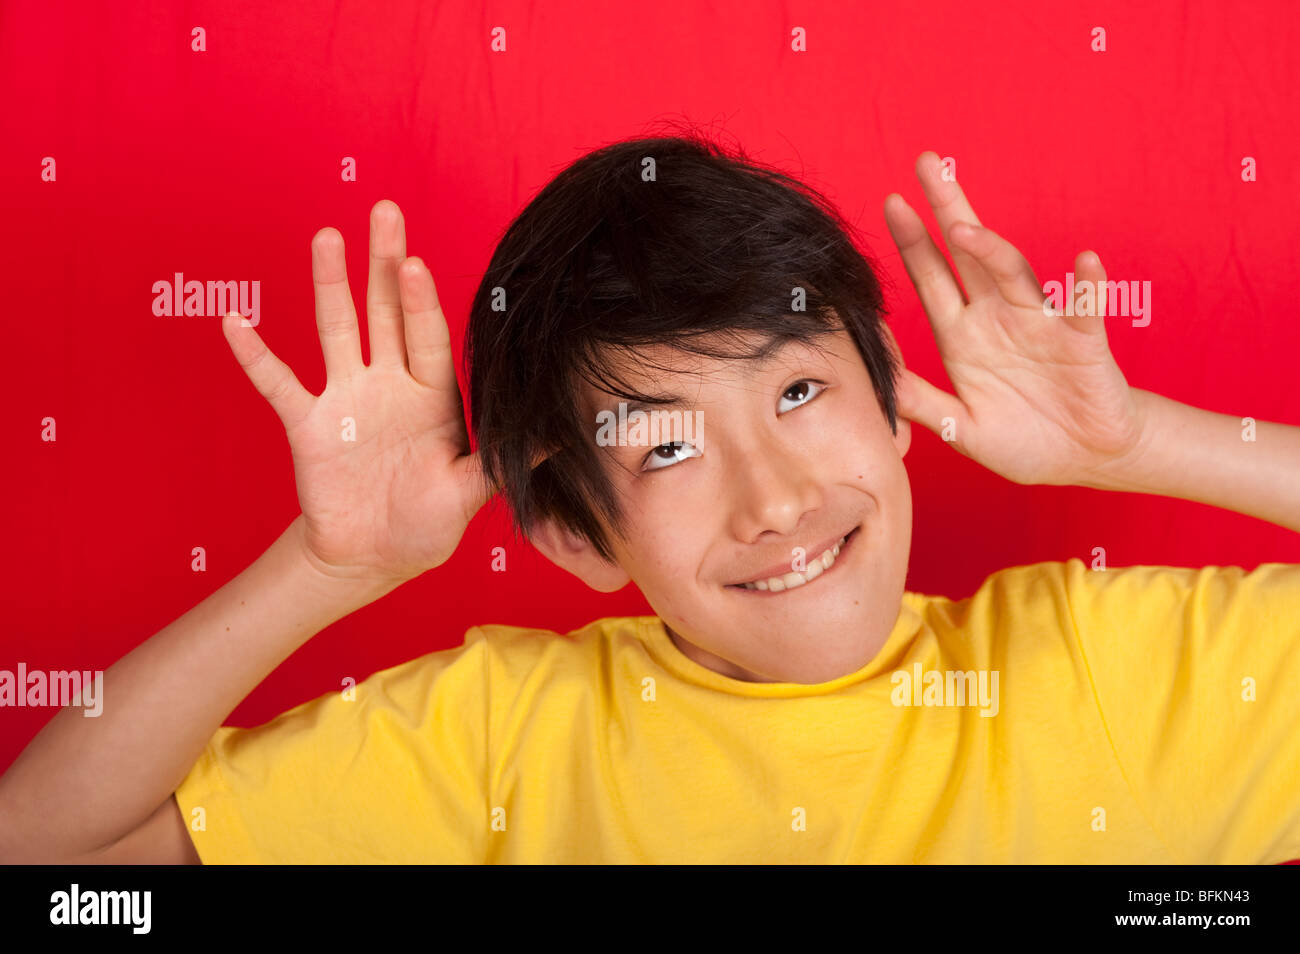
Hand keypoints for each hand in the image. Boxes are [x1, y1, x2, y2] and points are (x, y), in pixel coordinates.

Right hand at [222, 200, 493, 585]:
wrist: (372, 558)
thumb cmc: (425, 523)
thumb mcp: (470, 493)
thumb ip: (502, 462)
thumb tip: (560, 439)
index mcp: (432, 396)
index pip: (427, 336)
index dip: (421, 301)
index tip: (416, 263)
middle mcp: (389, 385)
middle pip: (386, 312)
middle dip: (385, 263)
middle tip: (385, 212)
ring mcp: (346, 399)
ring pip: (337, 330)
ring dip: (330, 285)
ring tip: (327, 237)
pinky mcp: (308, 424)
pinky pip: (278, 384)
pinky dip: (256, 355)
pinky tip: (236, 322)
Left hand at [882, 152, 1146, 486]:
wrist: (1086, 458)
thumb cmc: (1023, 441)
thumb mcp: (960, 428)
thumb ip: (921, 403)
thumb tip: (879, 381)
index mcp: (964, 337)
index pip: (933, 279)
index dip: (914, 243)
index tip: (893, 203)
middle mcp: (999, 320)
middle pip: (970, 256)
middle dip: (949, 212)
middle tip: (928, 166)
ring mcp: (1043, 326)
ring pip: (1016, 276)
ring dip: (993, 251)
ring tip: (965, 229)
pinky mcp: (1085, 344)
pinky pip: (1086, 310)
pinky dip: (1087, 287)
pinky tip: (1084, 263)